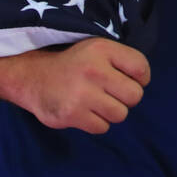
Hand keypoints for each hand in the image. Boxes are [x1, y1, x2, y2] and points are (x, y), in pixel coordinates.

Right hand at [22, 36, 150, 134]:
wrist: (33, 78)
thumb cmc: (73, 65)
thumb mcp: (96, 50)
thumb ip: (121, 60)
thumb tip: (144, 82)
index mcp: (101, 49)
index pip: (141, 68)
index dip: (140, 78)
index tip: (127, 79)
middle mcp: (93, 70)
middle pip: (135, 95)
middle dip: (126, 98)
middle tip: (111, 94)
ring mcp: (82, 93)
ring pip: (120, 114)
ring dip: (111, 111)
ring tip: (96, 102)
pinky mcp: (72, 114)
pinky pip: (102, 127)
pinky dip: (96, 122)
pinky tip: (84, 111)